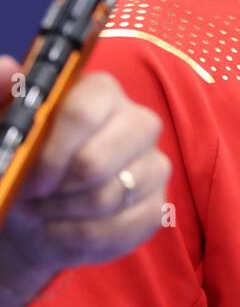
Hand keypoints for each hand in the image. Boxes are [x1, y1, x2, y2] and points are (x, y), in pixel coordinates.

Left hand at [0, 54, 171, 278]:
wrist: (36, 212)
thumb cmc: (23, 162)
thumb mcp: (6, 127)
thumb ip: (2, 95)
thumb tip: (6, 68)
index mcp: (101, 92)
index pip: (83, 112)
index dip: (50, 152)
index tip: (28, 178)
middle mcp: (138, 122)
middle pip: (97, 161)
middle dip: (56, 190)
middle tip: (35, 198)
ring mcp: (154, 164)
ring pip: (108, 198)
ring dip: (64, 215)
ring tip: (45, 213)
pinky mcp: (158, 205)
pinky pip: (122, 229)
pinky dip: (81, 238)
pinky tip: (64, 231)